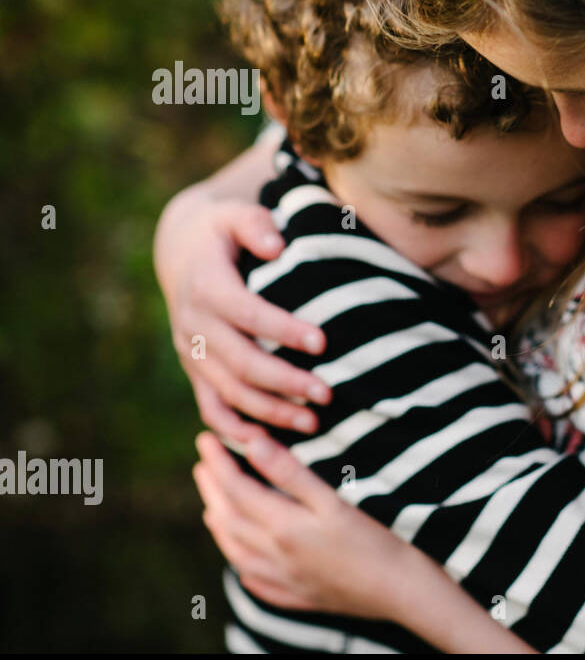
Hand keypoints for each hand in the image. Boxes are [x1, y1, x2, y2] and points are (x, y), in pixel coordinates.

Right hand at [154, 190, 330, 440]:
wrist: (181, 252)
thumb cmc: (222, 231)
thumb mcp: (233, 214)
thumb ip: (254, 224)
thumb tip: (276, 244)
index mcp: (207, 287)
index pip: (248, 314)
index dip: (283, 330)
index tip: (322, 343)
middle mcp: (195, 324)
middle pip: (240, 362)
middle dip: (284, 382)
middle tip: (327, 395)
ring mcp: (192, 352)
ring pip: (228, 392)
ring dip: (270, 412)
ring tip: (314, 425)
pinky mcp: (195, 370)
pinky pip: (212, 407)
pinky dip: (235, 431)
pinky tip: (268, 446)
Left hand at [193, 431, 407, 619]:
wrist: (400, 591)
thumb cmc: (372, 542)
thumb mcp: (332, 501)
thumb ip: (290, 472)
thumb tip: (253, 443)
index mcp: (282, 527)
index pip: (236, 489)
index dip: (218, 463)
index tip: (205, 440)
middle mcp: (274, 556)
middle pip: (228, 519)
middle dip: (212, 490)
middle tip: (202, 466)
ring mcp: (284, 580)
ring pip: (236, 552)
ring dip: (219, 526)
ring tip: (211, 508)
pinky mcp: (298, 596)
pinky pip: (257, 583)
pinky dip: (242, 567)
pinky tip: (243, 564)